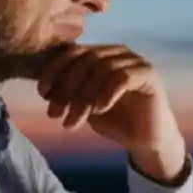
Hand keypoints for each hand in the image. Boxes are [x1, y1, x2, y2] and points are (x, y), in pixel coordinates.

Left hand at [35, 44, 187, 181]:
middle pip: (85, 60)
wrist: (145, 141)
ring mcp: (135, 61)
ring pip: (101, 69)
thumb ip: (68, 91)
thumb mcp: (83, 105)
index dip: (54, 69)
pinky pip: (122, 78)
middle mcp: (118, 52)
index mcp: (101, 54)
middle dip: (66, 87)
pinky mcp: (149, 75)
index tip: (43, 93)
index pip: (72, 51)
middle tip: (54, 113)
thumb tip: (45, 87)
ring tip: (73, 121)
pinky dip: (106, 94)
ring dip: (82, 97)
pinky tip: (99, 111)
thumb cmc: (114, 121)